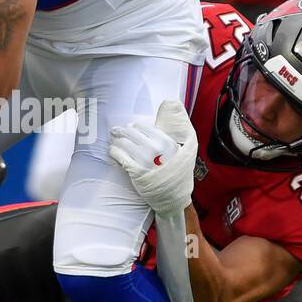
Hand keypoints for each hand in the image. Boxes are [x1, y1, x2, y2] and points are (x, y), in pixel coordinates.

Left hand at [109, 99, 197, 214]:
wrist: (174, 197)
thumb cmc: (179, 172)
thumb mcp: (188, 148)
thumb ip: (179, 129)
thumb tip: (172, 104)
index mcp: (167, 142)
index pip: (145, 127)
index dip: (136, 126)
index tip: (132, 127)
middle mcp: (156, 150)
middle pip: (132, 133)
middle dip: (122, 131)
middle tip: (116, 131)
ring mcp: (145, 161)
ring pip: (124, 143)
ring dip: (117, 141)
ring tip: (114, 141)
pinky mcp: (136, 172)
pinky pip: (120, 156)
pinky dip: (114, 152)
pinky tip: (113, 151)